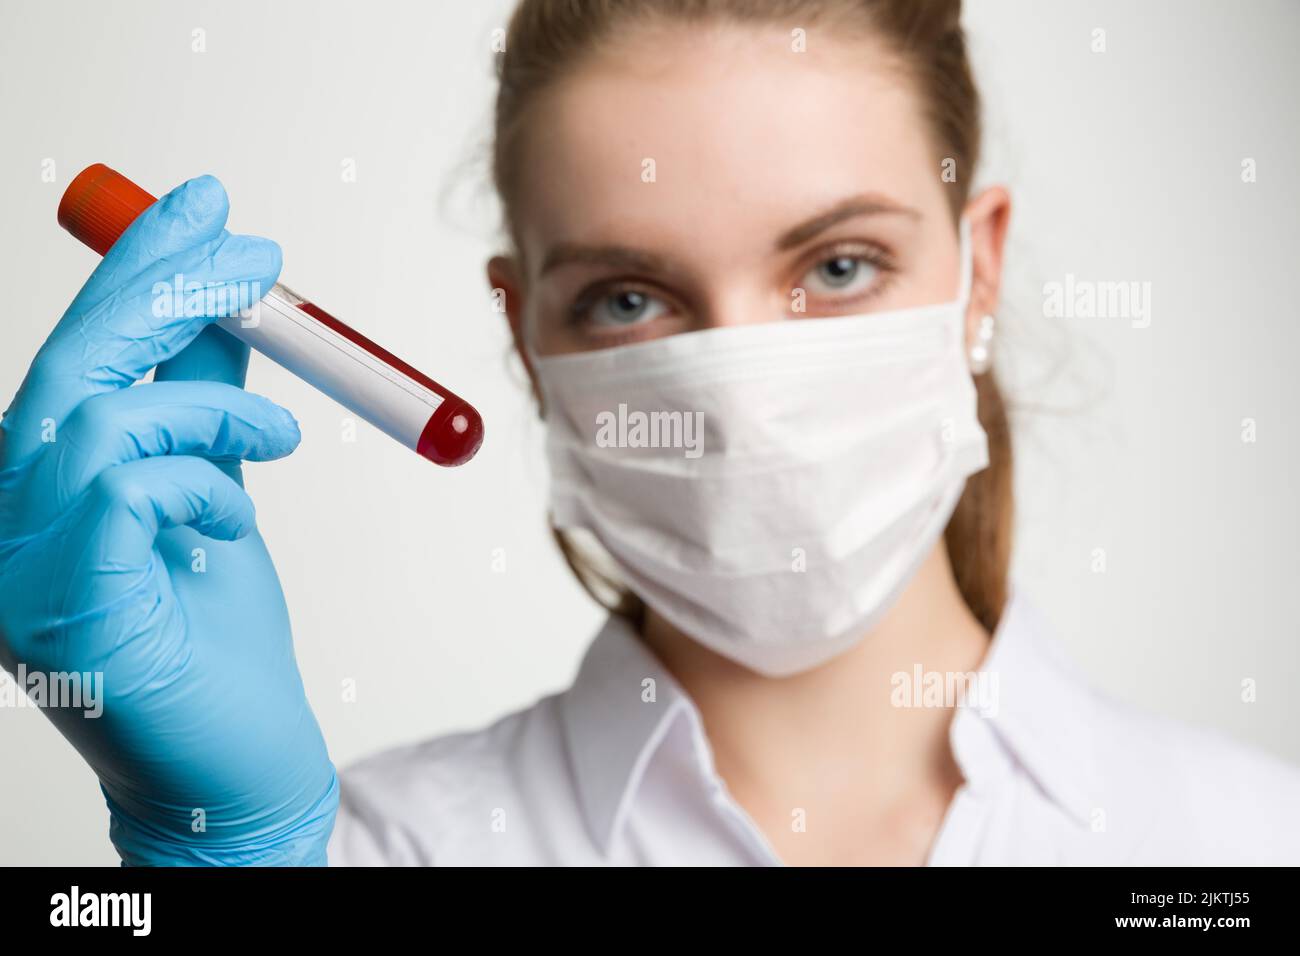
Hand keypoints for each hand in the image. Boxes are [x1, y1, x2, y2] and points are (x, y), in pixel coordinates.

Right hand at [0, 175, 337, 864]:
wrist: (234, 765)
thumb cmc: (218, 638)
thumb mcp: (216, 495)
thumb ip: (207, 411)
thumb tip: (234, 320)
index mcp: (47, 479)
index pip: (82, 345)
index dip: (141, 265)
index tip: (209, 204)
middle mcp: (12, 512)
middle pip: (74, 359)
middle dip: (170, 289)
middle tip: (259, 257)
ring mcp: (21, 562)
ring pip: (102, 416)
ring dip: (212, 414)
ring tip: (276, 444)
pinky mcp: (60, 604)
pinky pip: (128, 490)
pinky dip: (202, 488)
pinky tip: (234, 526)